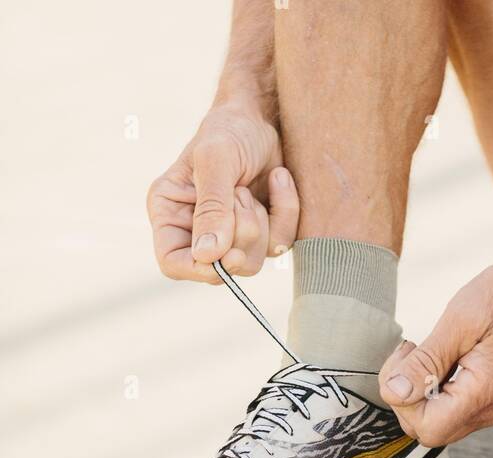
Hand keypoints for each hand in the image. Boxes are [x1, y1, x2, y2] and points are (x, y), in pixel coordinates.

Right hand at [147, 105, 298, 283]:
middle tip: (241, 192)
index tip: (225, 254)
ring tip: (252, 186)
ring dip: (261, 222)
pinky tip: (278, 179)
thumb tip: (208, 255)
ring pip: (250, 263)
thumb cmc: (230, 129)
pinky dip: (285, 211)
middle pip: (218, 268)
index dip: (198, 268)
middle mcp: (196, 230)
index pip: (172, 262)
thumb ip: (212, 207)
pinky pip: (280, 244)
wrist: (265, 115)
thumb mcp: (216, 160)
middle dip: (239, 232)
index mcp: (170, 212)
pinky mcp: (262, 234)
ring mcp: (230, 236)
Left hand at [378, 261, 492, 445]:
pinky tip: (443, 361)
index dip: (403, 399)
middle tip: (412, 353)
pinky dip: (436, 392)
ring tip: (428, 352)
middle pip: (428, 431)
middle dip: (407, 397)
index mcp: (485, 394)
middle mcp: (491, 412)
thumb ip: (426, 360)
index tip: (409, 355)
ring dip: (420, 394)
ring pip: (438, 424)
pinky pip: (452, 412)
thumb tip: (394, 392)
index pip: (426, 426)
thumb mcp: (462, 319)